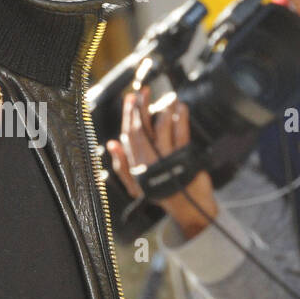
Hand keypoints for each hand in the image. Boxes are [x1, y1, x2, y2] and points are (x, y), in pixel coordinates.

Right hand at [105, 89, 216, 237]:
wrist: (188, 208)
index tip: (130, 98)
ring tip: (167, 96)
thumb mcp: (135, 185)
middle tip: (142, 91)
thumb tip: (111, 143)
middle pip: (142, 128)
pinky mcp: (184, 157)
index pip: (128, 134)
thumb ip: (122, 164)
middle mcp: (149, 161)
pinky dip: (180, 118)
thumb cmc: (162, 192)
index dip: (128, 115)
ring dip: (163, 109)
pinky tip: (181, 107)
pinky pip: (181, 133)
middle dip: (141, 107)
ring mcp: (167, 158)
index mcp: (136, 165)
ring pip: (161, 127)